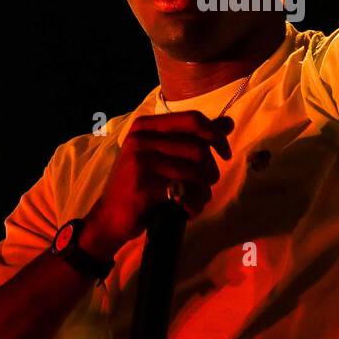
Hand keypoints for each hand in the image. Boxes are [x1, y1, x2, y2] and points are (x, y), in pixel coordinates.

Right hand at [79, 111, 233, 258]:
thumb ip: (194, 138)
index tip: (225, 154)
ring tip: (198, 201)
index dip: (216, 135)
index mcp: (146, 126)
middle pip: (197, 148)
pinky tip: (188, 211)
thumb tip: (228, 122)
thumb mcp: (165, 156)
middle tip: (207, 186)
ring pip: (194, 172)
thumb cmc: (141, 184)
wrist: (109, 217)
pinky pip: (183, 192)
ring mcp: (139, 161)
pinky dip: (193, 205)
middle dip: (210, 171)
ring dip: (204, 192)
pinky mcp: (142, 186)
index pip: (192, 120)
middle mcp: (140, 138)